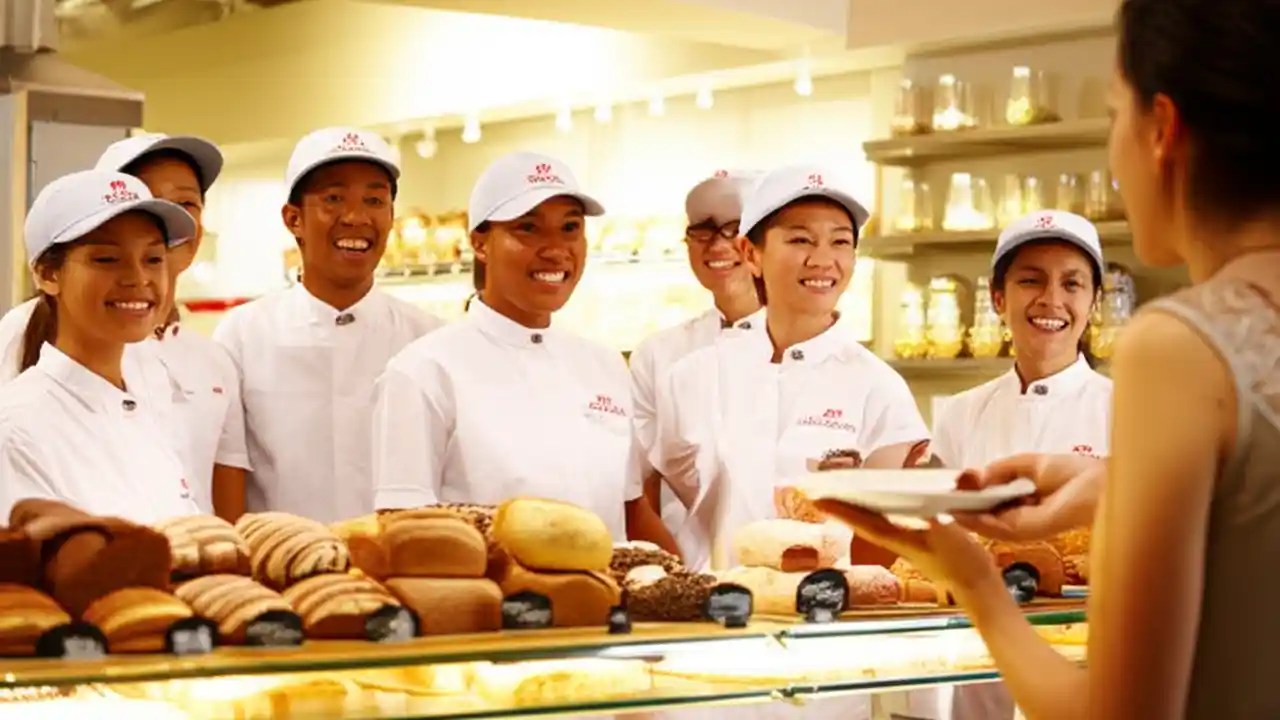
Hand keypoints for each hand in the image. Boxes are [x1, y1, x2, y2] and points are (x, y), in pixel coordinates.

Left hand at [813, 500, 997, 595]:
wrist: (977, 588)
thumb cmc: (963, 564)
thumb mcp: (951, 536)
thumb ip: (937, 520)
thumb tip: (922, 506)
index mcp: (899, 539)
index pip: (862, 521)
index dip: (840, 509)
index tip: (817, 498)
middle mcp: (897, 541)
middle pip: (862, 521)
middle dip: (842, 506)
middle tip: (820, 491)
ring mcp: (905, 544)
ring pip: (873, 522)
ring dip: (857, 508)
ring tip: (842, 493)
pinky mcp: (916, 544)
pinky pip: (888, 523)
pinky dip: (878, 511)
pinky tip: (881, 504)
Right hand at [954, 453, 1104, 541]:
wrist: (1098, 486)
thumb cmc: (1071, 472)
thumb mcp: (1025, 464)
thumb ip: (998, 471)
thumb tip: (971, 477)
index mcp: (1022, 501)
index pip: (989, 503)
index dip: (969, 498)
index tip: (948, 492)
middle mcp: (1020, 516)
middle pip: (984, 515)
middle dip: (962, 508)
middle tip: (937, 501)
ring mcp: (1022, 526)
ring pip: (986, 524)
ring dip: (964, 516)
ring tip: (942, 506)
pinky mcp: (1026, 532)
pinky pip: (995, 528)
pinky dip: (977, 521)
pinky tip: (960, 512)